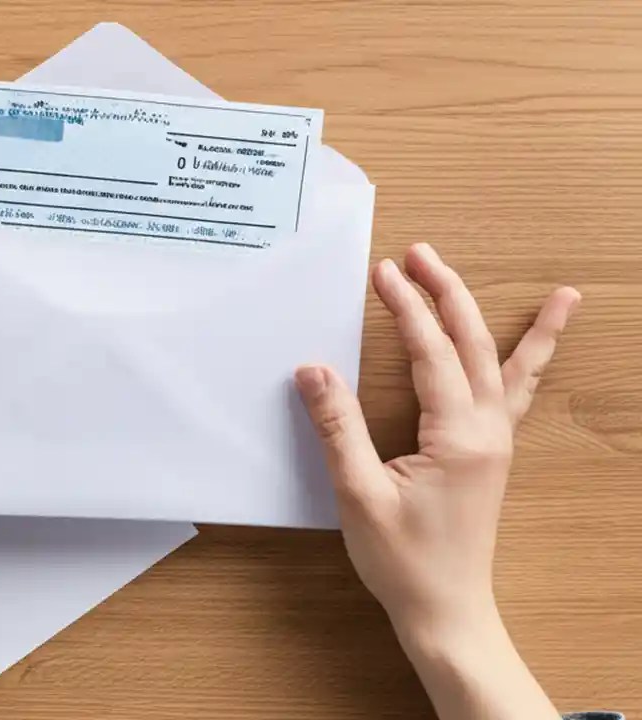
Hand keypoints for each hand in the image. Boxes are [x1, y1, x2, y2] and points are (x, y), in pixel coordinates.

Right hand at [295, 243, 577, 718]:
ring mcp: (497, 442)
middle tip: (421, 254)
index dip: (407, 309)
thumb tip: (314, 369)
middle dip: (448, 295)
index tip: (383, 273)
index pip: (432, 354)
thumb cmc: (402, 560)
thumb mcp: (359, 493)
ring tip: (558, 293)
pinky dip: (536, 363)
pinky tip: (549, 343)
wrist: (445, 611)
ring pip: (510, 367)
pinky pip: (519, 395)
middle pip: (474, 346)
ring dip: (512, 324)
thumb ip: (339, 427)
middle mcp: (489, 432)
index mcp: (458, 437)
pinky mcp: (493, 454)